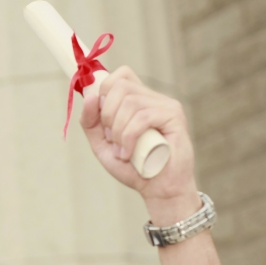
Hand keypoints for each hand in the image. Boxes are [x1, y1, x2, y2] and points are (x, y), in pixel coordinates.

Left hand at [79, 66, 198, 212]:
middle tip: (111, 139)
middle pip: (120, 85)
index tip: (100, 119)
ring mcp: (166, 105)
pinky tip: (129, 154)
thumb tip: (90, 94)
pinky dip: (128, 138)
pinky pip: (142, 117)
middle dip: (107, 115)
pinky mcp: (174, 117)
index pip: (119, 75)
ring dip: (118, 131)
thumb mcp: (102, 143)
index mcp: (138, 100)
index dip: (103, 91)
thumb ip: (90, 120)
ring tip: (122, 151)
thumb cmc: (133, 167)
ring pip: (130, 102)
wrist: (157, 189)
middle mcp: (153, 98)